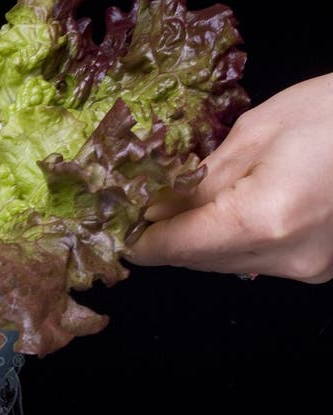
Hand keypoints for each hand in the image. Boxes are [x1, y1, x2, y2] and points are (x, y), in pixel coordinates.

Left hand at [128, 73, 332, 283]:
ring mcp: (308, 267)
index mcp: (262, 220)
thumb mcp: (256, 133)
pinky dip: (236, 240)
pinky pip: (258, 259)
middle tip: (145, 212)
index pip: (178, 247)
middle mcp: (286, 256)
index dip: (142, 242)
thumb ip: (199, 180)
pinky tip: (233, 211)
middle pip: (199, 261)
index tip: (118, 229)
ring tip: (187, 207)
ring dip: (202, 241)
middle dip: (169, 238)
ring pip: (227, 263)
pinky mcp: (320, 266)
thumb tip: (154, 210)